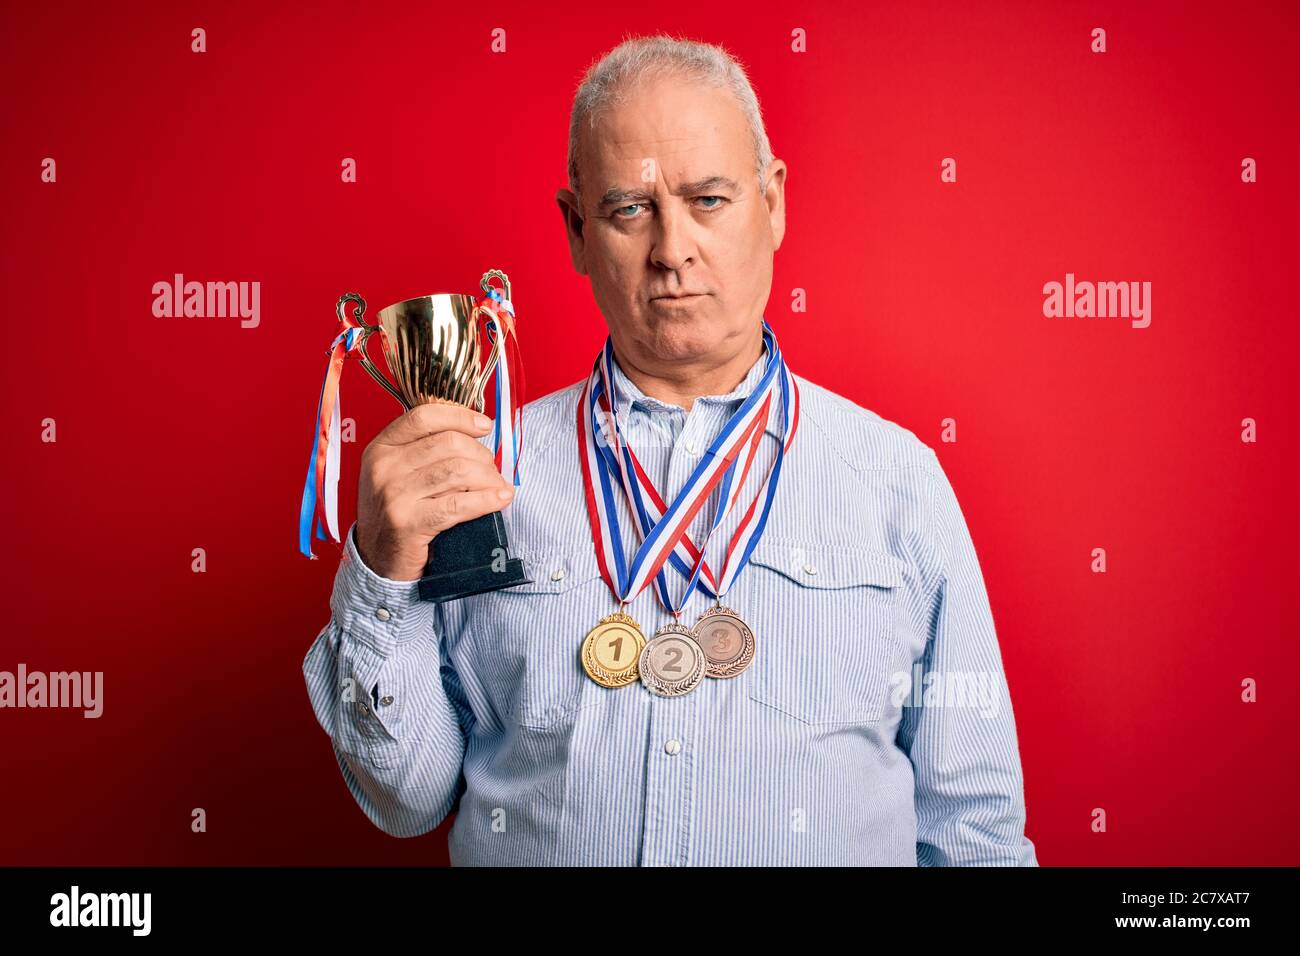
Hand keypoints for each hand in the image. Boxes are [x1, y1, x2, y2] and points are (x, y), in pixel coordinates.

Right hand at [355, 404, 514, 580]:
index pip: (424, 416)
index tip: (485, 426)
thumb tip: (476, 434)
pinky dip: (486, 500)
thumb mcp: (398, 474)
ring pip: (457, 471)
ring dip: (488, 478)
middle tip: (493, 472)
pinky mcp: (408, 523)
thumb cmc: (396, 514)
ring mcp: (394, 495)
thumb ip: (425, 451)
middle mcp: (384, 467)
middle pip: (448, 443)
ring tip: (497, 487)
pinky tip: (500, 499)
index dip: (460, 417)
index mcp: (381, 448)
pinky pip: (458, 504)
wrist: (376, 561)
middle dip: (481, 456)